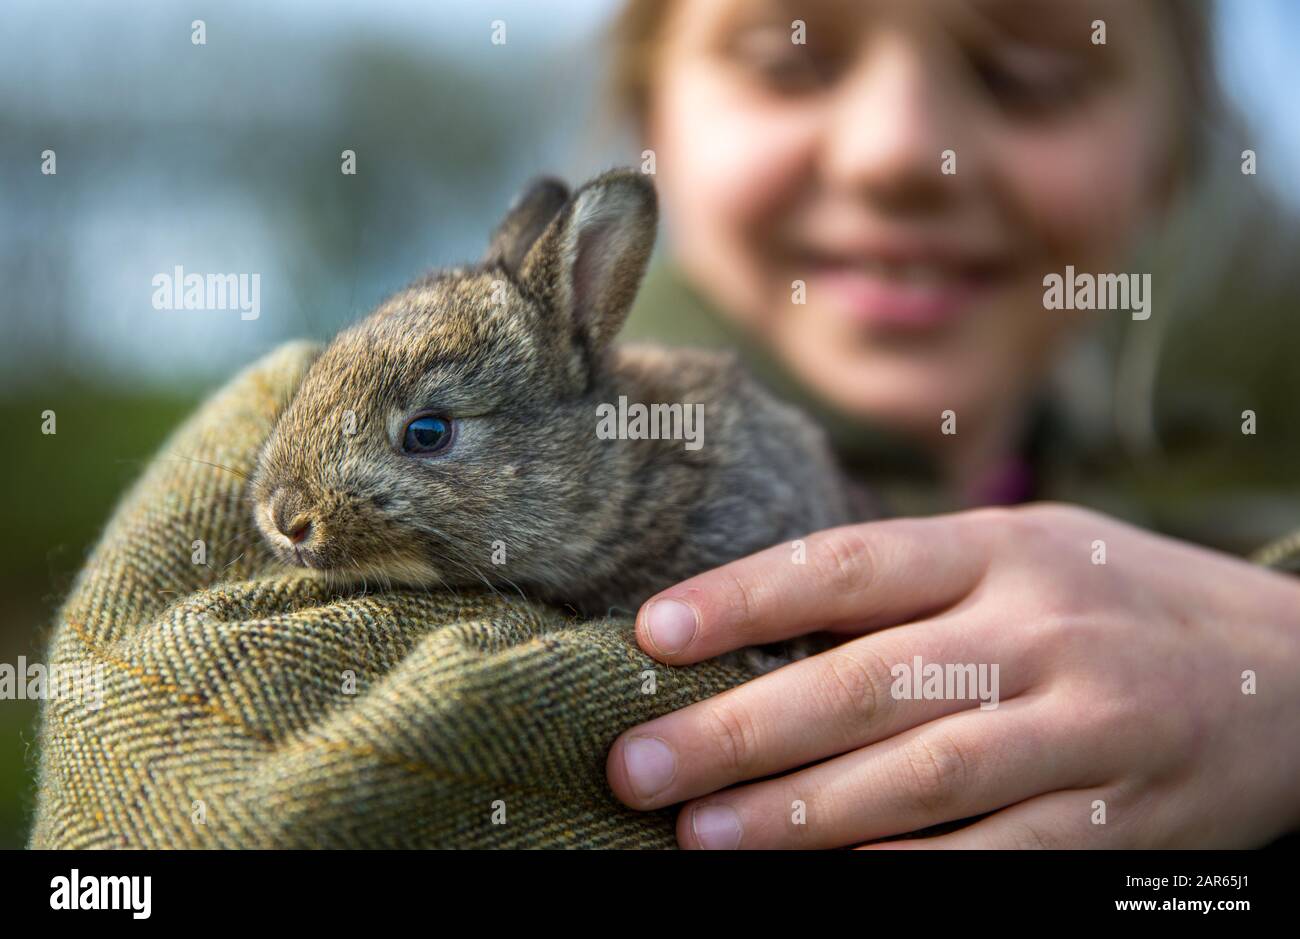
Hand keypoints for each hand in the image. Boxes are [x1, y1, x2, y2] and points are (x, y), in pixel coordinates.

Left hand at [605, 504, 1299, 847]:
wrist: (1293, 669)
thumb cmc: (1118, 602)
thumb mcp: (1024, 555)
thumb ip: (913, 586)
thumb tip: (765, 628)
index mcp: (1000, 548)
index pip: (848, 565)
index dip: (743, 599)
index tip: (650, 635)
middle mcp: (1038, 629)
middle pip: (864, 682)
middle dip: (738, 730)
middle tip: (637, 768)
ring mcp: (1083, 725)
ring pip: (921, 776)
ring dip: (800, 816)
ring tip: (703, 838)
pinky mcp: (1117, 816)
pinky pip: (997, 852)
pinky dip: (907, 873)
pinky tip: (830, 881)